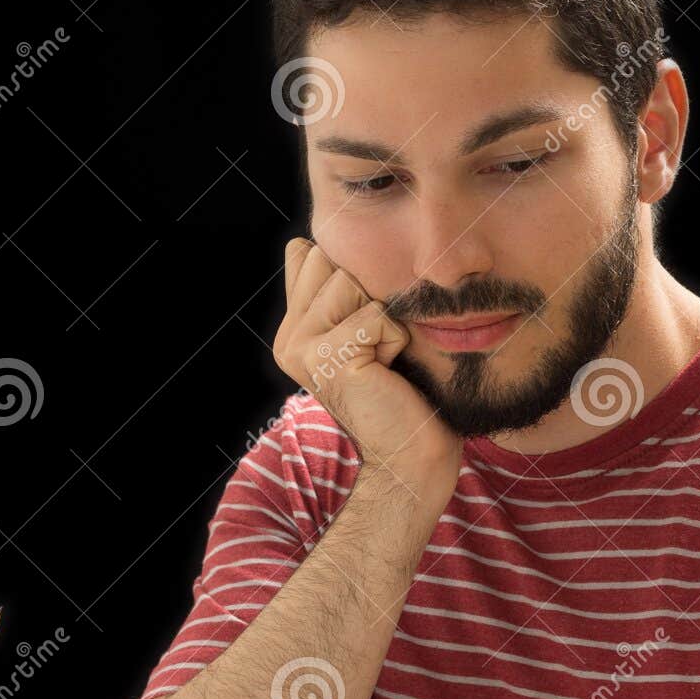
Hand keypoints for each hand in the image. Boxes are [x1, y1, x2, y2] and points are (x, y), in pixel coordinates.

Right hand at [272, 238, 460, 513]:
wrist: (411, 456)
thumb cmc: (402, 392)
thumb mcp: (364, 333)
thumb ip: (338, 293)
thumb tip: (315, 242)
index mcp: (292, 330)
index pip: (308, 255)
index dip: (351, 280)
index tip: (365, 330)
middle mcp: (288, 339)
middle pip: (329, 261)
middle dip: (367, 295)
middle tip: (375, 347)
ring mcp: (301, 349)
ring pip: (349, 282)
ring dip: (382, 318)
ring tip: (381, 359)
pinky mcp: (327, 358)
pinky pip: (374, 314)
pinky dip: (394, 338)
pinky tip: (387, 371)